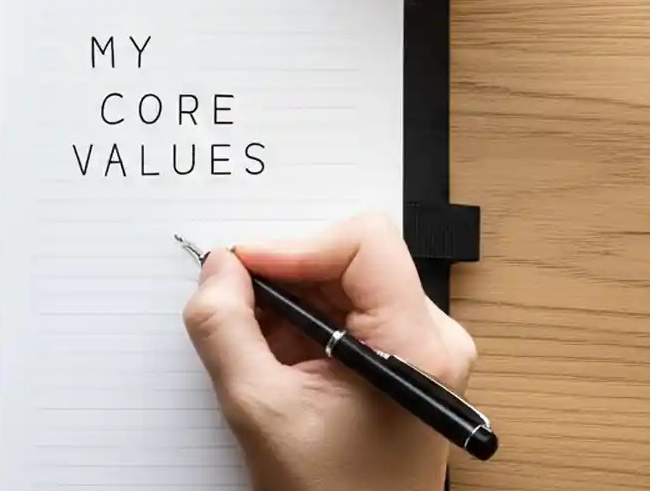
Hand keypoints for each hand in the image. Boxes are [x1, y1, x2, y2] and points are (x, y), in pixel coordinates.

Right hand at [183, 213, 477, 490]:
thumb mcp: (259, 408)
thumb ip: (225, 327)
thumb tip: (218, 268)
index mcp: (417, 344)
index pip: (363, 242)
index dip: (294, 245)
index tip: (243, 268)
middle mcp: (431, 337)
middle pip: (348, 257)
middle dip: (283, 275)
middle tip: (234, 305)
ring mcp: (418, 346)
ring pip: (340, 281)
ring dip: (287, 301)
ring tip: (256, 344)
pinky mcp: (398, 357)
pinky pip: (343, 310)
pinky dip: (299, 323)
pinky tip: (275, 358)